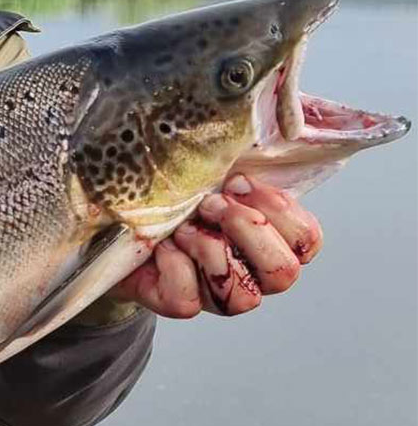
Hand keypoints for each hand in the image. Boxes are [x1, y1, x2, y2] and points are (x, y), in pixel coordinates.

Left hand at [112, 174, 322, 317]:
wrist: (119, 219)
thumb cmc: (175, 192)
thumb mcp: (212, 168)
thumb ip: (246, 156)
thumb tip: (272, 121)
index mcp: (272, 240)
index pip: (306, 240)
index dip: (278, 210)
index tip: (236, 182)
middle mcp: (252, 274)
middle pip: (283, 273)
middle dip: (247, 229)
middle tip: (210, 204)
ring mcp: (217, 295)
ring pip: (242, 298)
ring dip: (210, 250)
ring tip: (184, 225)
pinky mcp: (179, 304)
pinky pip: (188, 301)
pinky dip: (174, 266)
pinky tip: (162, 246)